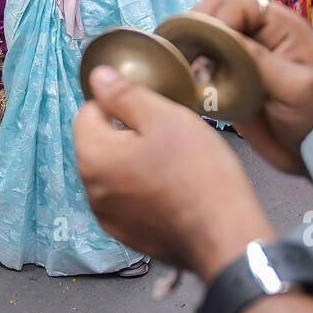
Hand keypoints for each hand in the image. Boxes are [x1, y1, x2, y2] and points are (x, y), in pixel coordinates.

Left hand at [74, 65, 275, 279]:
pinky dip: (143, 190)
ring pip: (114, 173)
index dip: (117, 103)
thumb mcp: (164, 117)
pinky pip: (127, 200)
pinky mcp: (128, 237)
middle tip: (168, 135)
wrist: (225, 235)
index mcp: (93, 157)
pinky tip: (173, 189)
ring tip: (174, 163)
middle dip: (126, 134)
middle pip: (99, 144)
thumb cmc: (198, 171)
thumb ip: (125, 94)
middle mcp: (91, 191)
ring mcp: (108, 218)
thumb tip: (97, 76)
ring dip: (134, 162)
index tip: (151, 109)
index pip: (87, 112)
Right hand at [192, 0, 312, 175]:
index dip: (219, 18)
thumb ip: (258, 60)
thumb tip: (221, 36)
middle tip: (185, 51)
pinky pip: (202, 64)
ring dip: (190, 46)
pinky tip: (185, 78)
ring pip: (205, 35)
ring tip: (183, 65)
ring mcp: (239, 54)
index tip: (204, 42)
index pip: (239, 5)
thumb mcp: (293, 86)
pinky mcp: (226, 77)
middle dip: (198, 27)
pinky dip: (190, 67)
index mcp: (278, 25)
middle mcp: (256, 34)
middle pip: (216, 13)